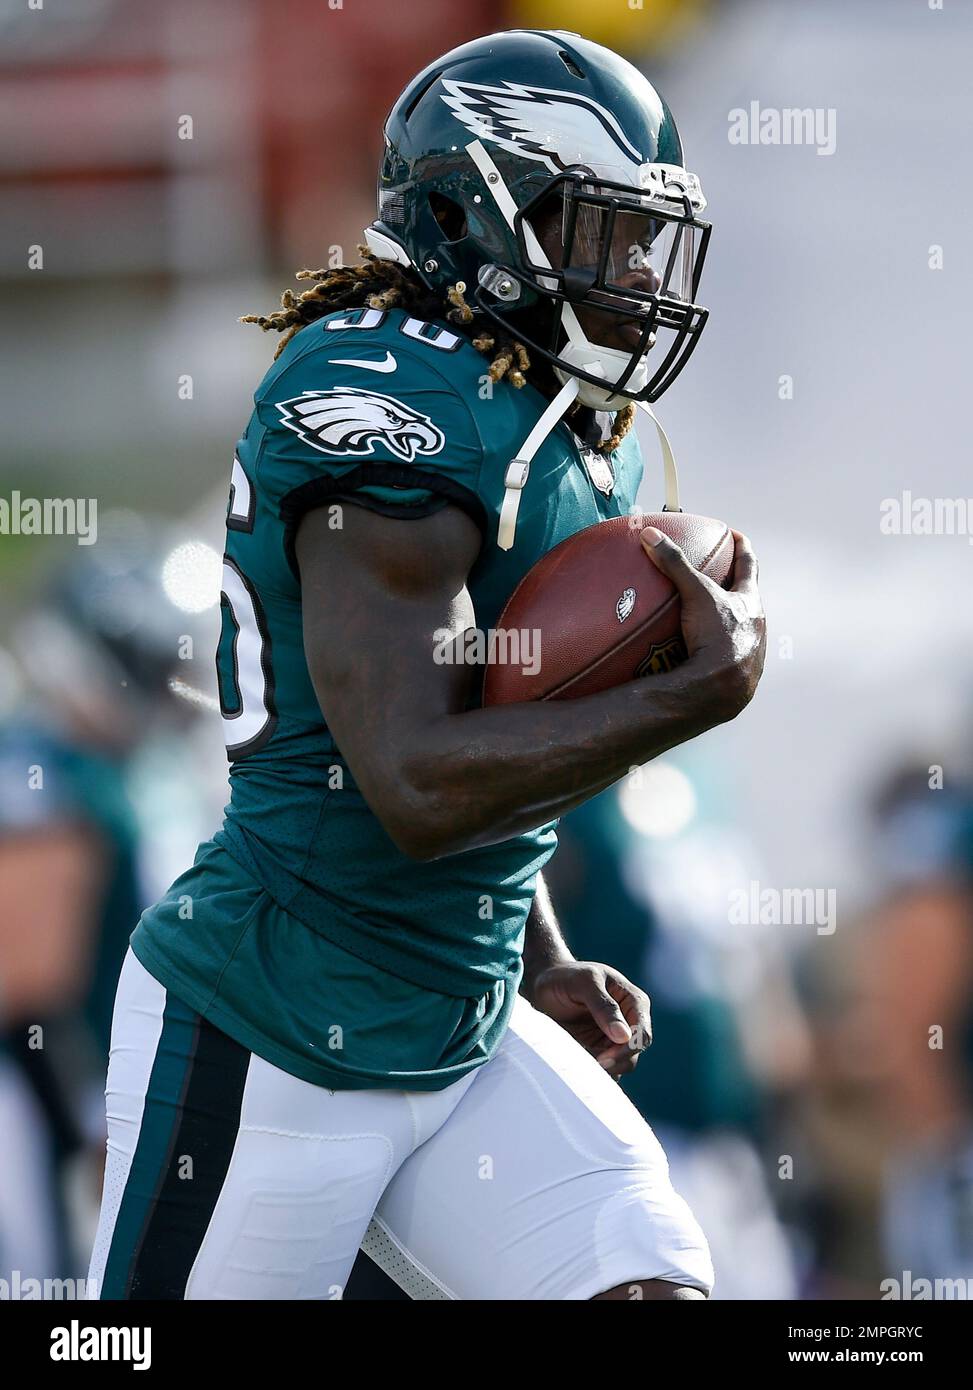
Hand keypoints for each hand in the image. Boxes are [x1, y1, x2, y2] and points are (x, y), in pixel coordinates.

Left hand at [528, 961, 651, 1077]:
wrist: (543, 984)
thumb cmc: (567, 977)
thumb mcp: (584, 982)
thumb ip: (604, 1006)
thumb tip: (624, 1036)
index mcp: (634, 1002)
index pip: (641, 1035)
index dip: (626, 1050)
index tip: (603, 1059)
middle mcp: (629, 1023)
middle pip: (631, 1057)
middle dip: (611, 1064)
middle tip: (584, 1064)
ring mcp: (613, 1040)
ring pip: (617, 1068)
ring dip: (597, 1069)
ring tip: (573, 1057)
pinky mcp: (597, 1052)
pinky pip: (601, 1071)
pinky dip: (588, 1071)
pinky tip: (571, 1060)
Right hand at [641, 526, 766, 725]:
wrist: (721, 689)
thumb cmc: (716, 637)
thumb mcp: (696, 594)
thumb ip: (674, 563)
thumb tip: (650, 535)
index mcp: (750, 603)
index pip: (748, 566)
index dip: (742, 548)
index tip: (735, 536)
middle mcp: (756, 627)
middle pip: (747, 599)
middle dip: (735, 587)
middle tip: (720, 576)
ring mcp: (750, 653)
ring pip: (740, 630)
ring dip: (726, 623)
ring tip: (705, 620)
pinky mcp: (738, 677)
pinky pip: (725, 658)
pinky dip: (714, 652)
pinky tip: (697, 657)